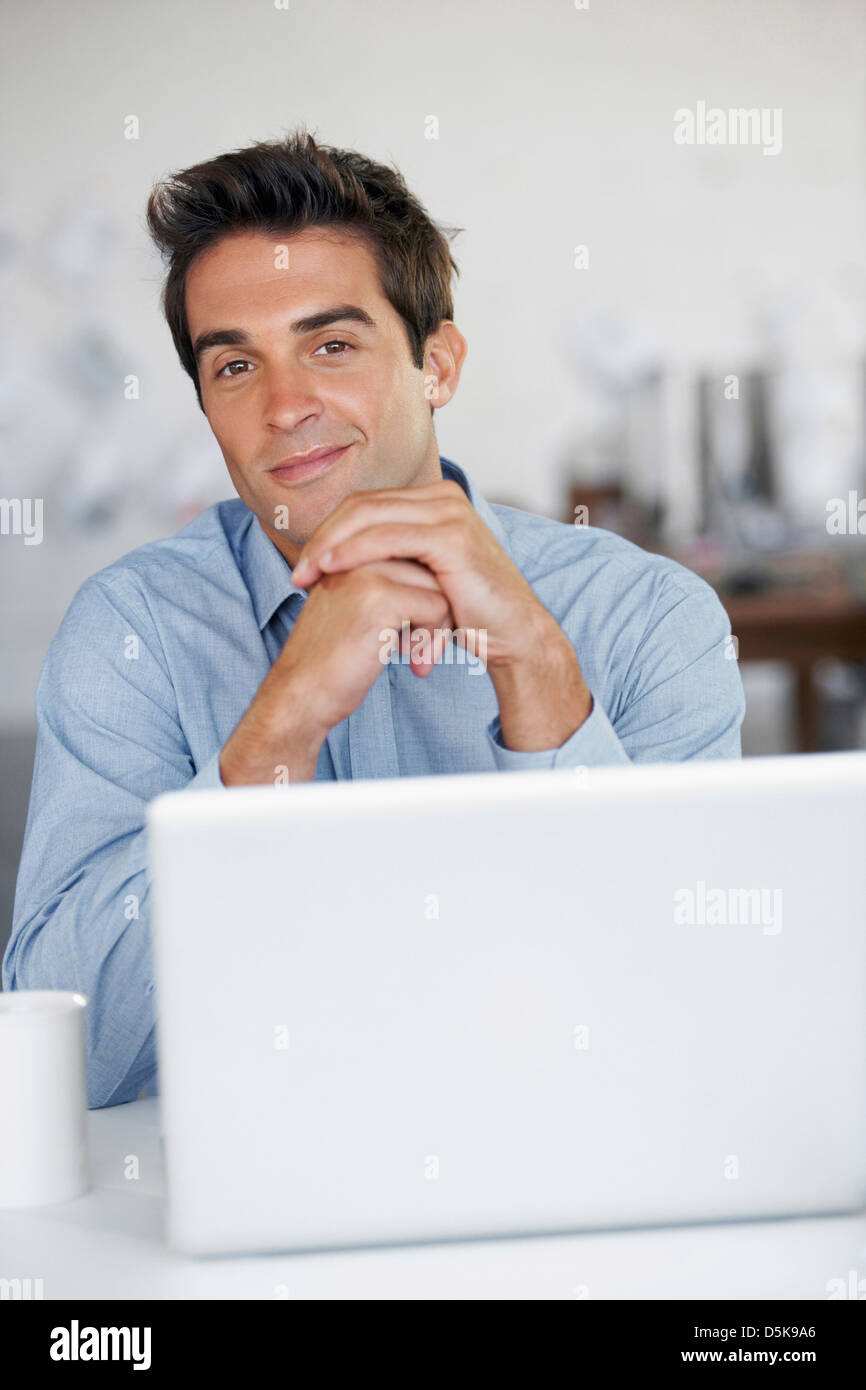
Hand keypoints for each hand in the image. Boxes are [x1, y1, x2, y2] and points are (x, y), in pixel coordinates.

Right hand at [220, 558, 455, 783]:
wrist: (300, 691)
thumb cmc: (332, 657)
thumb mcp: (356, 606)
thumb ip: (386, 583)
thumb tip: (441, 580)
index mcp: (351, 548)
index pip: (414, 554)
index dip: (424, 592)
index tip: (414, 628)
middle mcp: (358, 551)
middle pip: (431, 567)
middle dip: (435, 609)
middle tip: (420, 645)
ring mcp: (367, 572)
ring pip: (439, 586)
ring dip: (436, 625)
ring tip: (412, 651)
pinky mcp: (378, 598)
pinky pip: (437, 606)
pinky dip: (432, 637)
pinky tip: (406, 657)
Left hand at [289, 480, 592, 750]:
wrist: (511, 633)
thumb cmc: (464, 612)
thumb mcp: (419, 578)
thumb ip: (388, 559)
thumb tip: (332, 556)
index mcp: (434, 500)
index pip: (366, 503)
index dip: (329, 530)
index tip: (304, 565)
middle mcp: (443, 497)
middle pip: (363, 505)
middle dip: (323, 537)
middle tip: (298, 573)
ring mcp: (449, 512)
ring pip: (370, 517)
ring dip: (330, 545)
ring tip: (306, 575)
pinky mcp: (452, 536)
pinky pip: (388, 537)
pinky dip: (354, 551)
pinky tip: (331, 568)